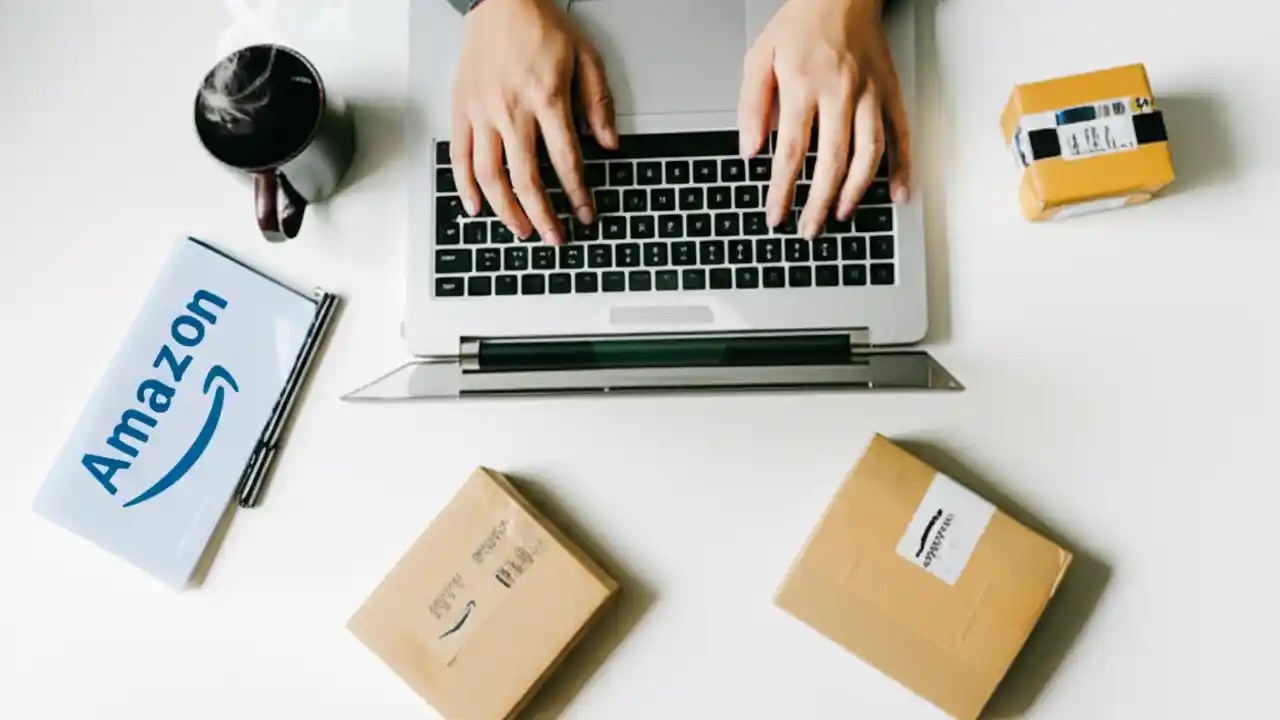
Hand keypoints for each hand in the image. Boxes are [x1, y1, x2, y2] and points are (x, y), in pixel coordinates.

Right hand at [451, 0, 616, 244]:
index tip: (585, 214)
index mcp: (546, 98)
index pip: (565, 161)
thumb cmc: (542, 25)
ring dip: (506, 210)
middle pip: (526, 178)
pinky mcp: (461, 109)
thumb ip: (599, 103)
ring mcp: (482, 112)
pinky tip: (477, 208)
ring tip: (521, 230)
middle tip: (553, 238)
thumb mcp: (586, 57)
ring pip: (490, 175)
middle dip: (542, 216)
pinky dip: (465, 187)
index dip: (577, 194)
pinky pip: (459, 156)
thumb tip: (609, 144)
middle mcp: (511, 110)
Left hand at [738, 0, 910, 238]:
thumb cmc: (799, 24)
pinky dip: (904, 167)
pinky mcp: (891, 93)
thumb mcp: (758, 56)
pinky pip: (901, 135)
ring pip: (869, 154)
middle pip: (832, 161)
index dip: (783, 190)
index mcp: (803, 85)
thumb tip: (750, 150)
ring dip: (856, 192)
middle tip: (809, 230)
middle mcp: (840, 92)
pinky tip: (899, 194)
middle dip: (818, 202)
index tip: (776, 215)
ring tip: (841, 215)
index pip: (792, 151)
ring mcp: (870, 94)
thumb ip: (751, 105)